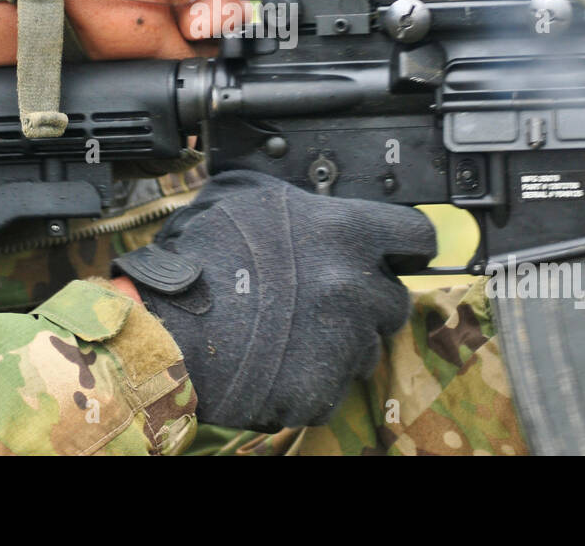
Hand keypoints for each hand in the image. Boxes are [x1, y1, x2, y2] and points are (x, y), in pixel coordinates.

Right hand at [113, 169, 435, 431]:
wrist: (168, 325)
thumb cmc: (200, 256)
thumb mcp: (246, 195)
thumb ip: (294, 196)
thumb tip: (306, 196)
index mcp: (345, 232)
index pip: (416, 236)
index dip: (405, 244)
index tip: (398, 252)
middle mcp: (356, 287)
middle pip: (393, 297)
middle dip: (366, 298)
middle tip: (325, 298)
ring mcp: (344, 342)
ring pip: (366, 345)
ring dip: (341, 341)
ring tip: (294, 332)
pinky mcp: (324, 389)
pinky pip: (334, 387)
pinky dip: (312, 379)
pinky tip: (278, 362)